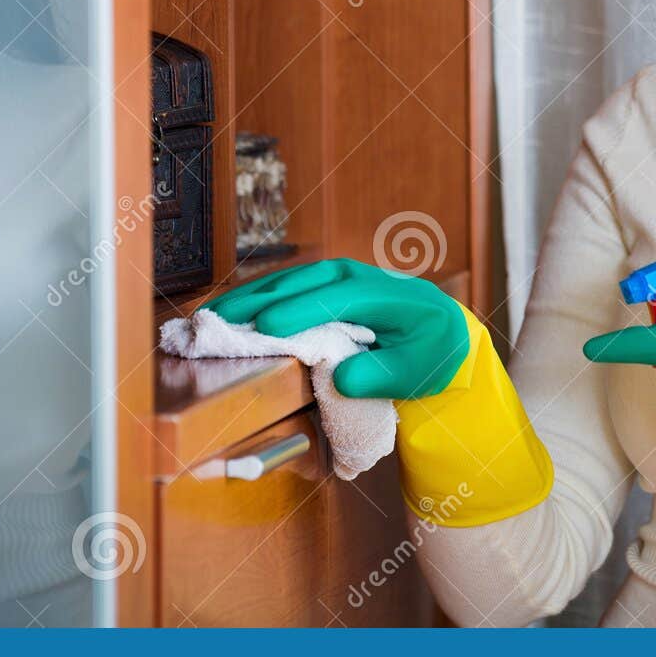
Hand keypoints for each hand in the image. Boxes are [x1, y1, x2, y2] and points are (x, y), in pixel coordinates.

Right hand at [202, 257, 470, 398]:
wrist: (442, 328)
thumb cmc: (430, 349)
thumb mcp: (418, 370)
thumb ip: (382, 375)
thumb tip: (341, 380)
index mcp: (382, 293)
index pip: (336, 298)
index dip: (299, 311)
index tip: (267, 328)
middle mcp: (354, 276)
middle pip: (302, 282)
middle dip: (261, 299)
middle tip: (220, 321)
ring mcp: (336, 277)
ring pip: (288, 280)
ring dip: (251, 295)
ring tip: (214, 315)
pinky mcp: (323, 286)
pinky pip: (287, 287)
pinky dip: (258, 296)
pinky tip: (233, 310)